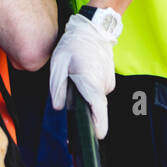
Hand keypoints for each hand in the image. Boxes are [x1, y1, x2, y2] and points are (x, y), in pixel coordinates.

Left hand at [49, 13, 116, 138]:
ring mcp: (108, 83)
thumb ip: (57, 87)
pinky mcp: (109, 81)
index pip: (98, 112)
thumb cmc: (74, 44)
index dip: (95, 127)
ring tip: (75, 76)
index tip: (91, 137)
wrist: (93, 29)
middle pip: (94, 108)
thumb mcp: (58, 63)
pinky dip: (89, 88)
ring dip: (84, 95)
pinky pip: (97, 91)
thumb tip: (58, 107)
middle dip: (82, 107)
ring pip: (94, 99)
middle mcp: (103, 85)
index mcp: (90, 82)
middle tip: (68, 93)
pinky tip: (82, 74)